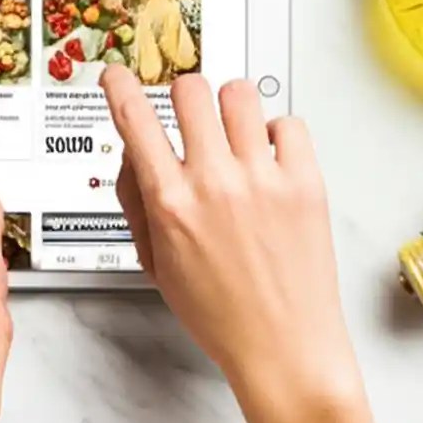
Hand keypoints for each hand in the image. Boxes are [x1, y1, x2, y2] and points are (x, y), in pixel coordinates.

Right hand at [101, 66, 383, 422]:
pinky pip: (288, 122)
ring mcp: (263, 178)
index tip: (117, 75)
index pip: (134, 120)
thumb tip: (134, 152)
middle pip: (191, 89)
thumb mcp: (157, 262)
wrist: (283, 347)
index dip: (119, 87)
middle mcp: (215, 183)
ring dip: (230, 106)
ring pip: (240, 92)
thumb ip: (138, 201)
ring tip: (234, 133)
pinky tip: (269, 157)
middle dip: (183, 95)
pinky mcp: (305, 182)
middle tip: (190, 112)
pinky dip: (276, 132)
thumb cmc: (222, 314)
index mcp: (171, 203)